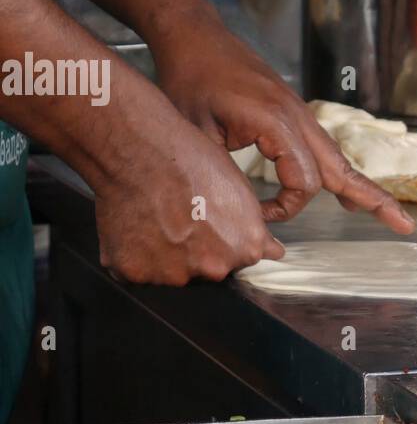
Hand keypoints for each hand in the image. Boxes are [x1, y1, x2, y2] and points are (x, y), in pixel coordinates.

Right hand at [94, 110, 284, 285]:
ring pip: (173, 271)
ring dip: (168, 254)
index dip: (227, 238)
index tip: (214, 224)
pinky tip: (140, 225)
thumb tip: (273, 252)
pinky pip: (139, 270)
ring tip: (159, 217)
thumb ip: (257, 231)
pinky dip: (138, 254)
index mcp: (245, 248)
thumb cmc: (189, 161)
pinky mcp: (135, 272)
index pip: (242, 258)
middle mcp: (214, 267)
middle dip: (200, 250)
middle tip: (184, 216)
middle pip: (209, 268)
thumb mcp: (240, 189)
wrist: (139, 150)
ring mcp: (174, 274)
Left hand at [154, 16, 414, 232]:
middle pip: (343, 171)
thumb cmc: (191, 79)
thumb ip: (221, 174)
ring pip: (340, 160)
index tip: (256, 214)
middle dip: (375, 200)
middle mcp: (299, 119)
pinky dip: (341, 173)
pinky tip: (347, 190)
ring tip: (389, 213)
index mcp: (277, 123)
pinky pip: (326, 150)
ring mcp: (301, 115)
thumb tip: (234, 213)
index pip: (305, 183)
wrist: (196, 38)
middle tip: (404, 226)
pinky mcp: (296, 115)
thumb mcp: (196, 133)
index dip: (285, 209)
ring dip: (364, 188)